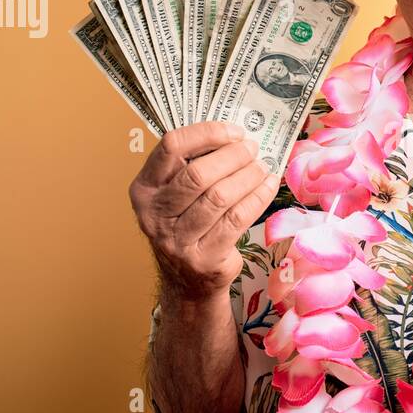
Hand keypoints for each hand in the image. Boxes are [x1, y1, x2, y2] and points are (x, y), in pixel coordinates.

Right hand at [128, 122, 281, 301]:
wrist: (187, 281)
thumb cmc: (187, 225)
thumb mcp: (175, 195)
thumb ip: (193, 165)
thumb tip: (236, 136)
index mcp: (144, 188)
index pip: (171, 147)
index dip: (207, 133)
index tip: (234, 131)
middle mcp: (155, 214)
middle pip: (197, 174)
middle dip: (232, 156)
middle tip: (253, 149)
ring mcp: (177, 239)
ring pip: (219, 197)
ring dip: (248, 176)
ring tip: (262, 166)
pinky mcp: (204, 258)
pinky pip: (237, 219)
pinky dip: (258, 197)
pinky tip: (268, 186)